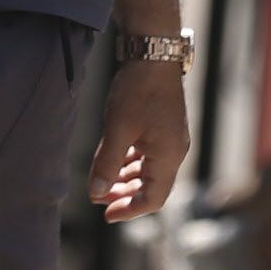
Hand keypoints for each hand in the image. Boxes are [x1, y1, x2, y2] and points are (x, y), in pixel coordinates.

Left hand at [88, 62, 189, 223]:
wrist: (153, 54)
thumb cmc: (137, 91)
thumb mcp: (117, 129)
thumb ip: (106, 164)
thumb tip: (95, 194)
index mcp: (169, 156)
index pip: (153, 199)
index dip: (129, 211)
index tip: (105, 215)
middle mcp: (175, 151)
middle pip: (152, 187)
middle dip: (125, 196)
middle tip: (99, 200)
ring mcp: (171, 139)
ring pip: (149, 171)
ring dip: (127, 180)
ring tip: (103, 183)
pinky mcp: (165, 128)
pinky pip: (149, 156)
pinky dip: (132, 163)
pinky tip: (114, 161)